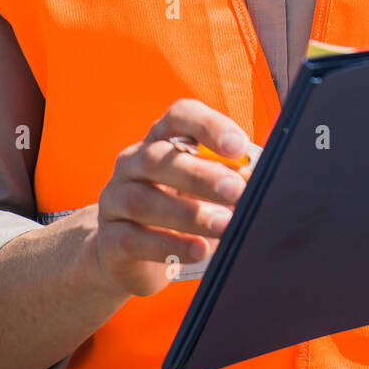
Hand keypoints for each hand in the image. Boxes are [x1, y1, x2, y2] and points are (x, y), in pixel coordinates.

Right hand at [95, 98, 251, 297]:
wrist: (126, 252)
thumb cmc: (177, 208)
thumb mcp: (202, 189)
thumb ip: (227, 179)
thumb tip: (259, 182)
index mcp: (159, 140)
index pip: (179, 116)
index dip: (208, 126)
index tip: (238, 146)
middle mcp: (132, 163)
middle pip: (159, 159)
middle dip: (202, 175)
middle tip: (236, 191)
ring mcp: (115, 200)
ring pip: (143, 201)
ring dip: (189, 214)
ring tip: (224, 225)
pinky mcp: (108, 239)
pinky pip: (132, 239)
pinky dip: (168, 246)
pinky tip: (198, 250)